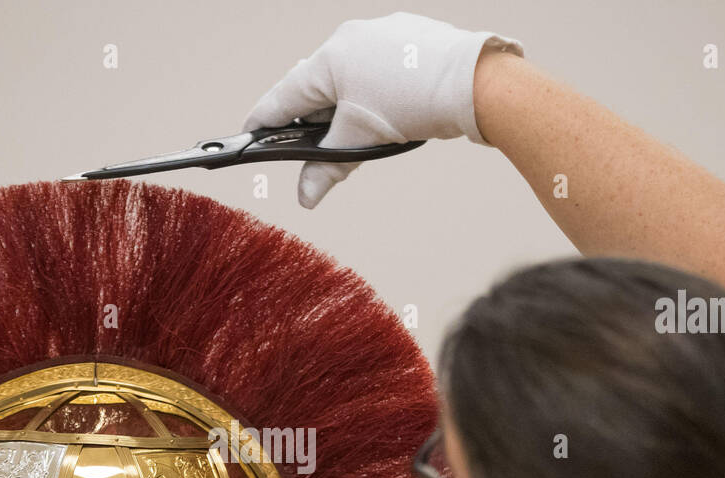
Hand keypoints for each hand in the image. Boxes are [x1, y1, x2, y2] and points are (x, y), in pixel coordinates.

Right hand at [242, 12, 521, 206]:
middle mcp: (350, 38)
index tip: (250, 133)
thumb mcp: (361, 141)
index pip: (285, 95)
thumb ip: (327, 167)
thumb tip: (306, 197)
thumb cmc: (414, 102)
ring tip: (357, 131)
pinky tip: (388, 109)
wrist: (474, 82)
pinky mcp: (408, 37)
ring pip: (347, 74)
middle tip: (310, 146)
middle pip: (316, 84)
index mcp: (330, 59)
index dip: (265, 119)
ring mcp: (380, 34)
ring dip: (343, 104)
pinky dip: (371, 90)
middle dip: (311, 117)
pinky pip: (376, 66)